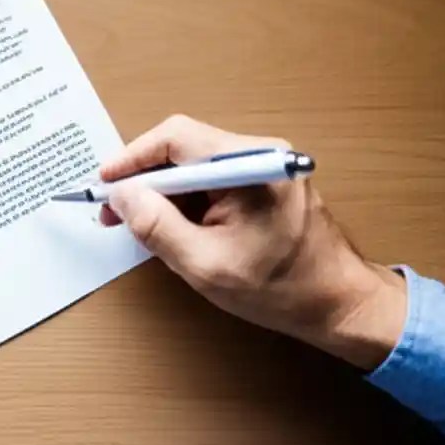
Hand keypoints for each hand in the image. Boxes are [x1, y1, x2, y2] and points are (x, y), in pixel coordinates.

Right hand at [99, 115, 406, 369]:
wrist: (341, 305)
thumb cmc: (283, 290)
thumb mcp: (206, 265)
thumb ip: (158, 226)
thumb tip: (121, 195)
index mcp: (249, 165)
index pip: (175, 138)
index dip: (131, 158)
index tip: (103, 183)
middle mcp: (259, 153)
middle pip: (182, 148)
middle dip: (143, 179)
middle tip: (113, 211)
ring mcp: (264, 165)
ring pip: (194, 165)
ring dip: (163, 192)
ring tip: (140, 224)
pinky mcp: (265, 181)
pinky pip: (212, 179)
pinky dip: (186, 200)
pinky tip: (172, 227)